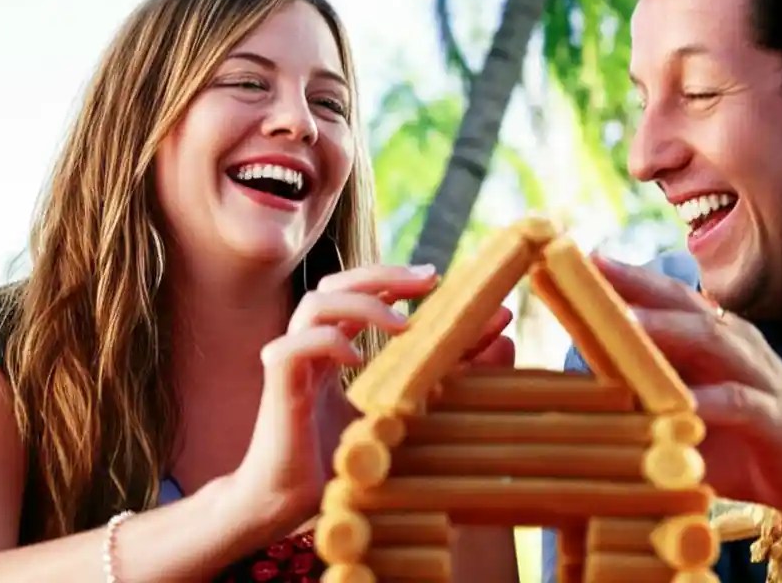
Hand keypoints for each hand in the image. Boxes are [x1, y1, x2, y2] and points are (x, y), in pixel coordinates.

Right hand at [231, 263, 515, 539]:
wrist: (286, 506)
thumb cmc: (339, 464)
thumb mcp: (404, 412)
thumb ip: (446, 374)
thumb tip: (503, 337)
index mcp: (333, 350)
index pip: (358, 294)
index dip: (393, 279)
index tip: (435, 278)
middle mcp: (309, 348)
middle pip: (335, 285)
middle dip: (381, 274)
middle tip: (427, 279)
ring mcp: (291, 364)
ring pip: (315, 304)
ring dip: (361, 303)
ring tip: (400, 323)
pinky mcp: (278, 388)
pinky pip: (294, 346)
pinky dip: (327, 341)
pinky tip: (355, 356)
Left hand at [593, 255, 781, 525]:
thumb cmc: (742, 445)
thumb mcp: (686, 409)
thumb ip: (645, 386)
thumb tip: (583, 371)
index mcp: (715, 339)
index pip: (665, 298)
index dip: (625, 277)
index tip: (578, 259)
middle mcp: (737, 346)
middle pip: (684, 305)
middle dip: (637, 285)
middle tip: (591, 272)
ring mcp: (759, 378)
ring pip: (711, 341)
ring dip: (666, 330)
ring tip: (624, 323)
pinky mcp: (776, 420)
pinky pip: (740, 404)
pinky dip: (709, 401)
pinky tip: (681, 405)